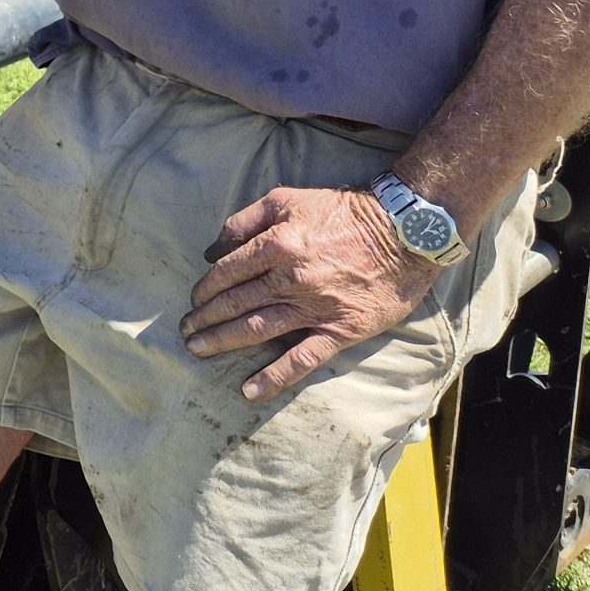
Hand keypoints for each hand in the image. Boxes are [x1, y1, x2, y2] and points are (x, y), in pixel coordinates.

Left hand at [180, 186, 441, 400]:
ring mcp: (315, 307)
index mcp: (276, 244)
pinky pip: (303, 359)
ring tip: (197, 351)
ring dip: (223, 341)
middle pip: (235, 303)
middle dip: (204, 318)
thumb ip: (245, 220)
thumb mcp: (287, 199)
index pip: (227, 272)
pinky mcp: (340, 331)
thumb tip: (212, 249)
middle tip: (185, 330)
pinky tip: (250, 391)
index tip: (194, 300)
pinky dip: (275, 376)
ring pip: (258, 329)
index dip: (205, 288)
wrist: (404, 232)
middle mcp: (290, 278)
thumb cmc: (343, 211)